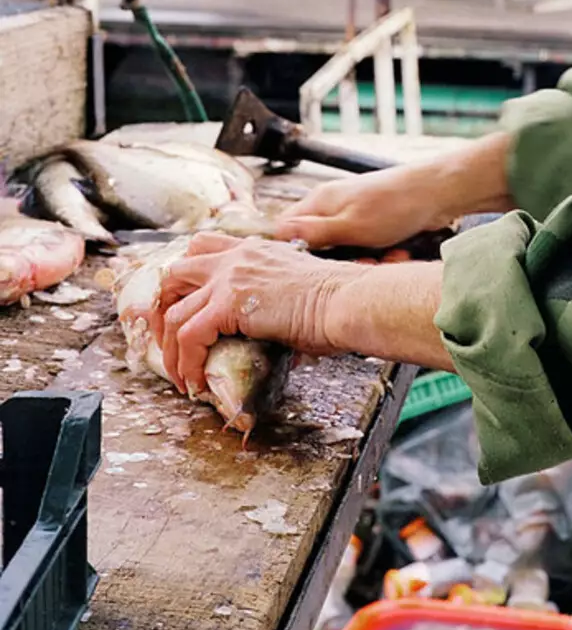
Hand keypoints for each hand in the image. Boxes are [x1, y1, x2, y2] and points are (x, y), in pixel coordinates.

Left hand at [152, 232, 354, 395]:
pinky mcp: (228, 303)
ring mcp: (230, 278)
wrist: (346, 302)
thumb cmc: (337, 302)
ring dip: (171, 350)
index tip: (183, 309)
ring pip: (174, 312)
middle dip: (165, 309)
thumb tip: (269, 338)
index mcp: (255, 249)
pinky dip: (186, 362)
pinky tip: (196, 381)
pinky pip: (188, 336)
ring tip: (182, 376)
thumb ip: (272, 304)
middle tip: (170, 343)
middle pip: (176, 273)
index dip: (185, 279)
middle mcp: (237, 256)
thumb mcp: (296, 290)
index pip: (202, 248)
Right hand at [274, 134, 513, 250]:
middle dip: (328, 261)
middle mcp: (333, 204)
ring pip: (340, 248)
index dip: (288, 252)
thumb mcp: (350, 226)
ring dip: (356, 260)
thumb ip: (315, 232)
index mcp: (320, 200)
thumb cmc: (397, 204)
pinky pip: (362, 246)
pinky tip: (390, 256)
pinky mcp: (372, 221)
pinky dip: (374, 255)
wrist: (439, 192)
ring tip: (375, 261)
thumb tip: (279, 236)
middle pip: (313, 241)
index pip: (284, 228)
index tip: (300, 271)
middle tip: (346, 268)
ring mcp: (353, 212)